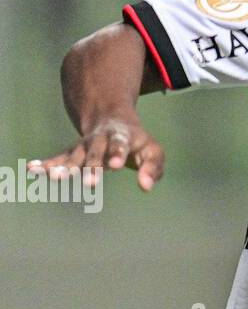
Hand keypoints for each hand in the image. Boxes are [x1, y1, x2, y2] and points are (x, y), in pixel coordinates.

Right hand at [28, 113, 164, 190]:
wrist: (113, 121)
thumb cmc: (138, 143)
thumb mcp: (153, 151)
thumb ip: (153, 168)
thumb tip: (146, 186)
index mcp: (123, 136)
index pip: (120, 144)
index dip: (118, 153)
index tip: (117, 165)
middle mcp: (101, 139)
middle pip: (95, 152)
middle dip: (92, 166)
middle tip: (90, 183)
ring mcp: (85, 146)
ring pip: (74, 156)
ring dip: (65, 168)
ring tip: (55, 178)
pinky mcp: (73, 153)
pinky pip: (58, 158)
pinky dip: (46, 164)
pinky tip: (32, 169)